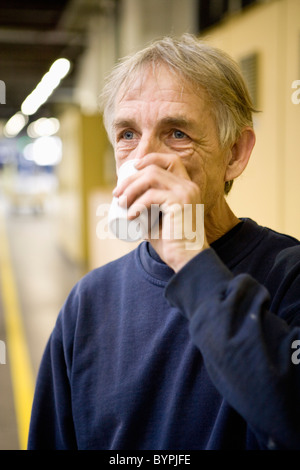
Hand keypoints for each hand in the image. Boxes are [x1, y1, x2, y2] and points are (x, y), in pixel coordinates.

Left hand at [113, 153, 208, 271]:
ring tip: (121, 203)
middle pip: (154, 168)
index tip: (131, 170)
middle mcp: (188, 186)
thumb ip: (147, 211)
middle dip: (131, 178)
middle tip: (116, 194)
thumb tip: (124, 205)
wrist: (186, 260)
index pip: (171, 160)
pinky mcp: (180, 204)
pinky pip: (152, 196)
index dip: (150, 159)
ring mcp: (186, 193)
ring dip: (131, 187)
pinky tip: (131, 215)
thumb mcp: (157, 221)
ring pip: (152, 177)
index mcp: (187, 187)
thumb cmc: (171, 244)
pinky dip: (138, 204)